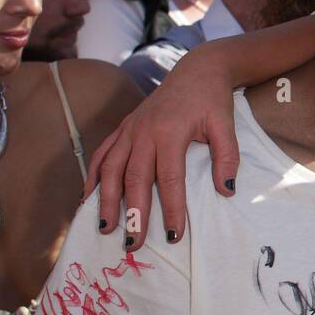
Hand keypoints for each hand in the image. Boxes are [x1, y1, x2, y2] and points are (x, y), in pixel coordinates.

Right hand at [84, 42, 240, 249]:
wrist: (197, 70)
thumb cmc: (212, 100)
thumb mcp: (226, 125)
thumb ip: (227, 156)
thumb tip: (225, 190)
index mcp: (169, 133)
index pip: (169, 179)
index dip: (170, 209)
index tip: (173, 236)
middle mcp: (143, 132)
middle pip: (133, 179)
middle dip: (132, 214)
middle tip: (132, 244)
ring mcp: (129, 130)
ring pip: (111, 169)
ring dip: (105, 200)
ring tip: (104, 228)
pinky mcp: (123, 128)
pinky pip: (102, 155)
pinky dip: (93, 177)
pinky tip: (87, 199)